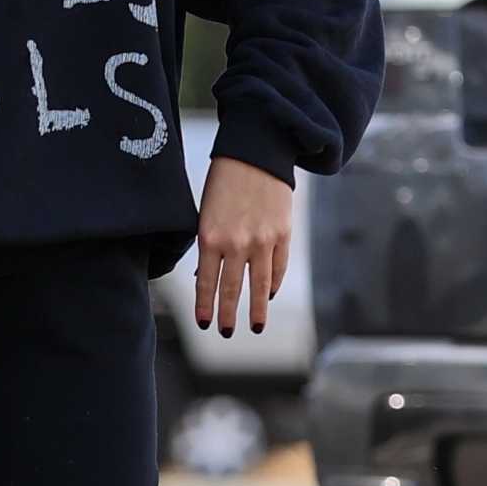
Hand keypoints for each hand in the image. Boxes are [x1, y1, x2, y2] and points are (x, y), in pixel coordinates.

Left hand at [195, 155, 293, 335]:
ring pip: (259, 285)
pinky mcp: (282, 234)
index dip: (205, 305)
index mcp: (210, 236)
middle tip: (227, 333)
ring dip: (256, 309)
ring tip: (256, 326)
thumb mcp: (206, 211)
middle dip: (228, 314)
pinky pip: (278, 267)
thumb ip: (207, 244)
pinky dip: (273, 283)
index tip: (204, 324)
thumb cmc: (224, 181)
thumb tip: (207, 275)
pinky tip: (268, 295)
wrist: (257, 153)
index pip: (206, 282)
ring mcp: (262, 241)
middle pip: (232, 289)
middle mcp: (236, 243)